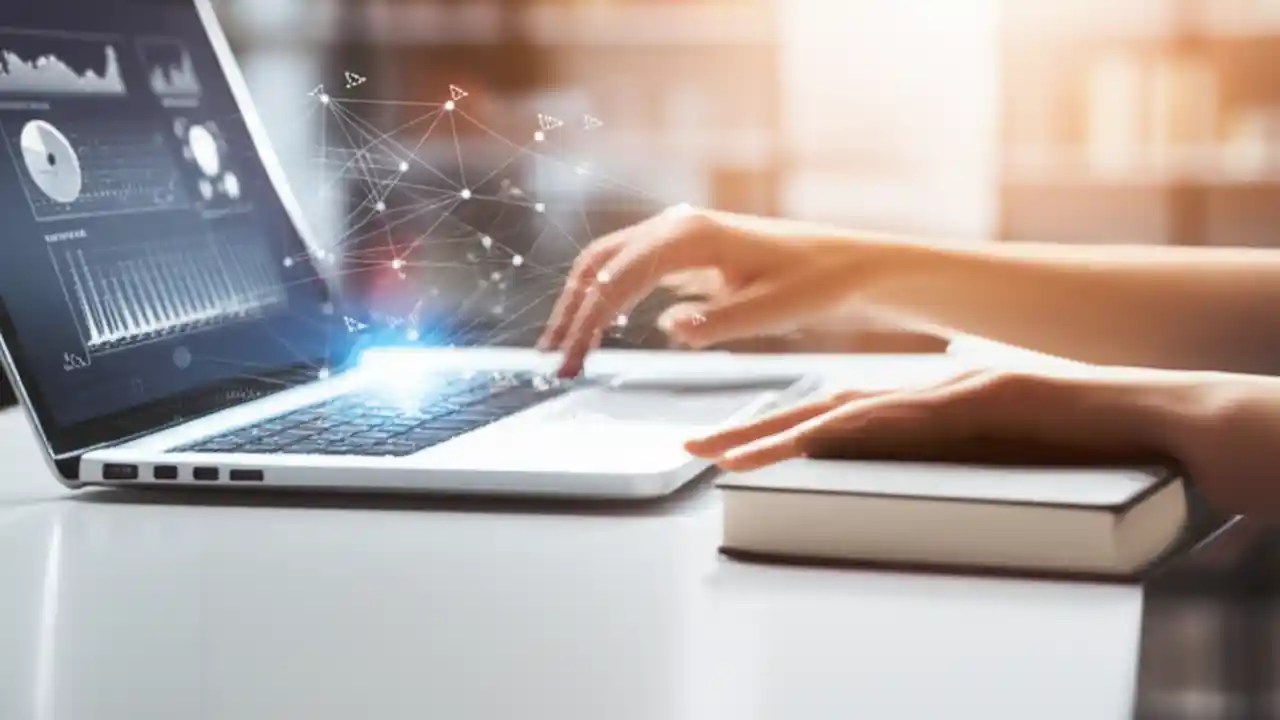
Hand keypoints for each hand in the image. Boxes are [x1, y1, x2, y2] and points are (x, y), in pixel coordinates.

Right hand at [538, 206, 879, 376]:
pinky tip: (598, 327)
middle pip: (600, 264)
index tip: (571, 361)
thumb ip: (719, 321)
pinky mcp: (686, 250)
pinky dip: (605, 296)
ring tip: (564, 348)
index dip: (589, 322)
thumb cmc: (817, 284)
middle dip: (571, 312)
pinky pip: (630, 268)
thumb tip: (667, 328)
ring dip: (582, 303)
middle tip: (554, 362)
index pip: (619, 279)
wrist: (848, 265)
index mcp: (692, 235)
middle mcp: (677, 226)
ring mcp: (679, 234)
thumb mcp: (773, 309)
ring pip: (609, 263)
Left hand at [686, 367, 1279, 518]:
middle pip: (810, 415)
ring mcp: (929, 397)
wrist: (1116, 410)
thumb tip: (887, 449)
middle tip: (692, 450)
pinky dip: (846, 432)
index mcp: (904, 407)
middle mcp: (905, 395)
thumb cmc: (1046, 430)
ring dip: (776, 437)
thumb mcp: (969, 440)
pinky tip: (809, 440)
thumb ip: (926, 442)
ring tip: (724, 455)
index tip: (719, 448)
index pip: (821, 419)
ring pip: (836, 417)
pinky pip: (891, 422)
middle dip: (747, 434)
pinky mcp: (959, 404)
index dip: (767, 432)